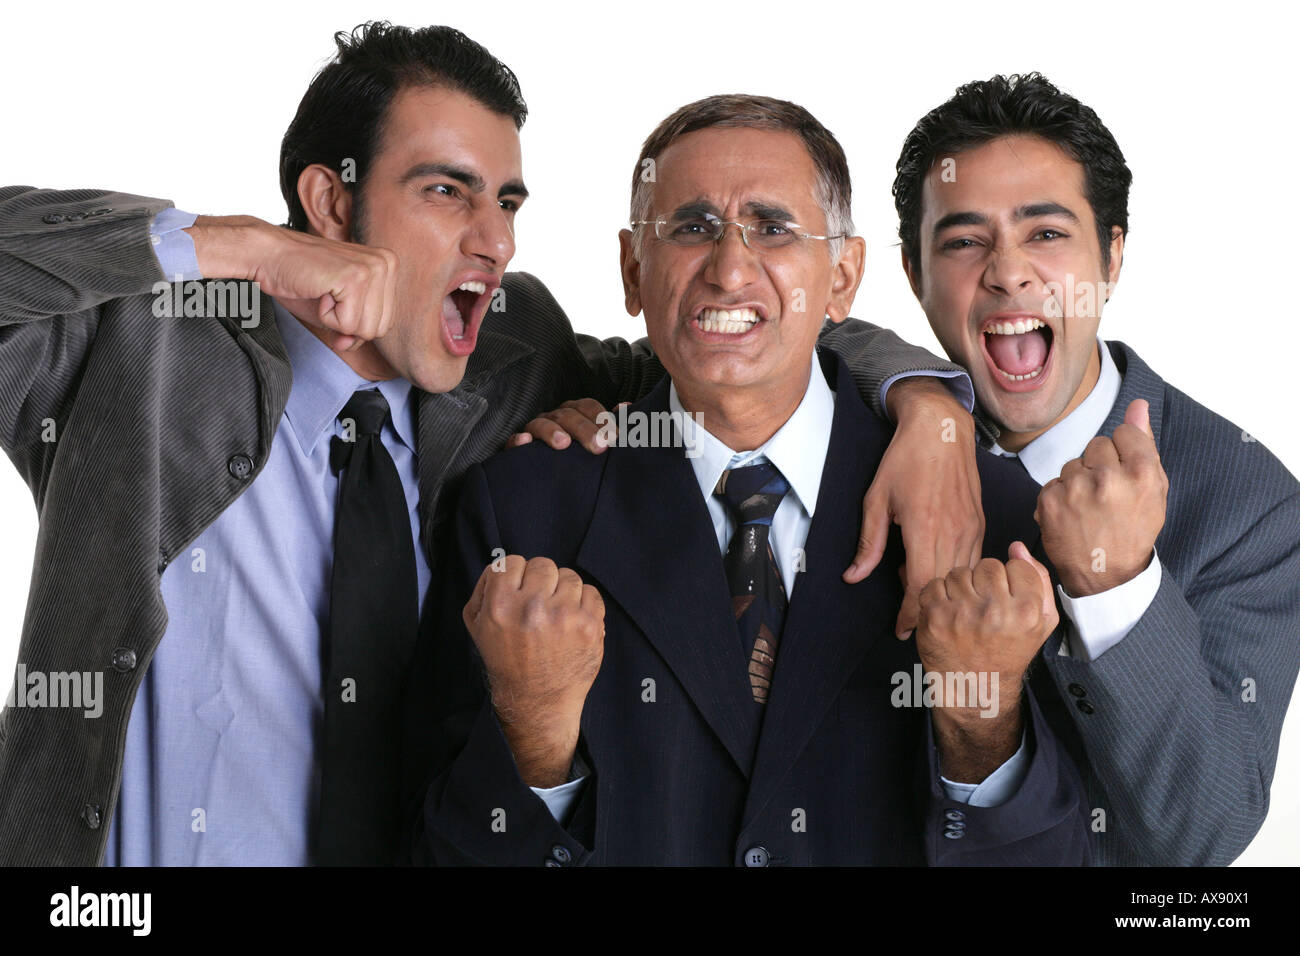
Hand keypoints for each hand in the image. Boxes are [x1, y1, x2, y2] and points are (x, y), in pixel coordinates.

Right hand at [187, 215, 397, 351]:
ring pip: (366, 330)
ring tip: (323, 292)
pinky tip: (319, 291)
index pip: (386, 322)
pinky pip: (348, 325)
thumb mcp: (338, 310)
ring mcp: (373, 269)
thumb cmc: (301, 279)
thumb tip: (351, 345)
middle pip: (379, 329)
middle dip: (348, 325)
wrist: (268, 255)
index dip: (355, 325)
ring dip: (336, 321)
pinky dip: (326, 317)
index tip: (335, 300)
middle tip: (327, 296)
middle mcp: (387, 263)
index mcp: (389, 265)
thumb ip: (355, 331)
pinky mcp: (354, 278)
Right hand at [462, 555, 604, 787]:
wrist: (537, 702)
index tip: (519, 592)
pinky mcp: (589, 625)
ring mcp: (565, 615)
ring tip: (556, 615)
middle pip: (543, 565)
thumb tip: (504, 567)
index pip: (512, 561)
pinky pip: (591, 592)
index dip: (516, 576)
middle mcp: (533, 607)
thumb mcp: (476, 626)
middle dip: (541, 582)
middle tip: (538, 605)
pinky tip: (572, 622)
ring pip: (569, 576)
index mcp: (501, 605)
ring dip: (563, 592)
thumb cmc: (506, 661)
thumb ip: (484, 589)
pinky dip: (583, 604)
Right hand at [506, 398, 619, 454]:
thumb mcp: (598, 441)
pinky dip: (518, 440)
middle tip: (600, 447)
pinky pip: (513, 440)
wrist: (548, 480)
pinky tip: (525, 442)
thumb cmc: (579, 456)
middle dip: (584, 429)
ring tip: (564, 445)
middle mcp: (554, 418)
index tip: (616, 436)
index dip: (601, 418)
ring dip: (552, 432)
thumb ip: (610, 426)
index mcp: (574, 413)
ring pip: (541, 424)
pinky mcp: (516, 449)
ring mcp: (533, 431)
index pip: (587, 406)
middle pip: (567, 415)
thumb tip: (627, 407)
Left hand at [843, 377, 983, 638]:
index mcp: (925, 528)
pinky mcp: (981, 523)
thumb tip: (854, 576)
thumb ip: (869, 543)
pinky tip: (934, 566)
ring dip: (941, 592)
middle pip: (943, 590)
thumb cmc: (904, 460)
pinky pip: (972, 562)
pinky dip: (955, 574)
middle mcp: (954, 532)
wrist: (940, 428)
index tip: (901, 630)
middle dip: (925, 611)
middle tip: (906, 622)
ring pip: (961, 579)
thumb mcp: (876, 501)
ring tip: (915, 587)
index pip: (921, 588)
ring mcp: (972, 528)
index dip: (910, 615)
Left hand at [915, 542, 1057, 780]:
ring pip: (960, 572)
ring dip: (962, 586)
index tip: (1006, 596)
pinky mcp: (934, 617)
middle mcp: (995, 612)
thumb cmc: (1009, 652)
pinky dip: (939, 595)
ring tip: (967, 608)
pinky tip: (949, 613)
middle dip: (985, 580)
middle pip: (988, 565)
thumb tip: (1017, 547)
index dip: (1010, 578)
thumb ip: (1039, 580)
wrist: (975, 688)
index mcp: (1026, 611)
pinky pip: (934, 584)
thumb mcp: (1041, 622)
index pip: (1016, 565)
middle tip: (984, 603)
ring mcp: (962, 614)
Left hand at [1035, 399, 1167, 597]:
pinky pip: (1055, 482)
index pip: (1124, 433)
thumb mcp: (1153, 489)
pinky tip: (1073, 515)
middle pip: (1097, 444)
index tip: (1124, 475)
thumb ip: (1143, 443)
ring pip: (1073, 463)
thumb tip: (1138, 404)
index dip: (1124, 453)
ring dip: (1079, 480)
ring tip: (1090, 508)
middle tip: (1107, 495)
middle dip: (1101, 464)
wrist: (1106, 575)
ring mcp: (1077, 489)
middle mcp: (1109, 478)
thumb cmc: (1133, 529)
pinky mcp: (1051, 500)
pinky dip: (1061, 496)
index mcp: (1142, 473)